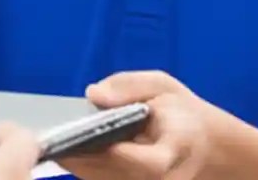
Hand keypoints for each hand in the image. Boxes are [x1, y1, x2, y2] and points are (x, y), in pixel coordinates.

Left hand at [59, 71, 216, 179]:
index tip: (83, 138)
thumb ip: (130, 86)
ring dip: (78, 165)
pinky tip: (67, 152)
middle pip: (115, 175)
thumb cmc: (182, 113)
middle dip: (81, 158)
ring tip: (53, 145)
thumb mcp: (163, 87)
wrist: (208, 149)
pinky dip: (84, 169)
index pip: (148, 163)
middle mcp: (163, 178)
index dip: (117, 153)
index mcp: (176, 148)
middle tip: (49, 140)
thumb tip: (93, 94)